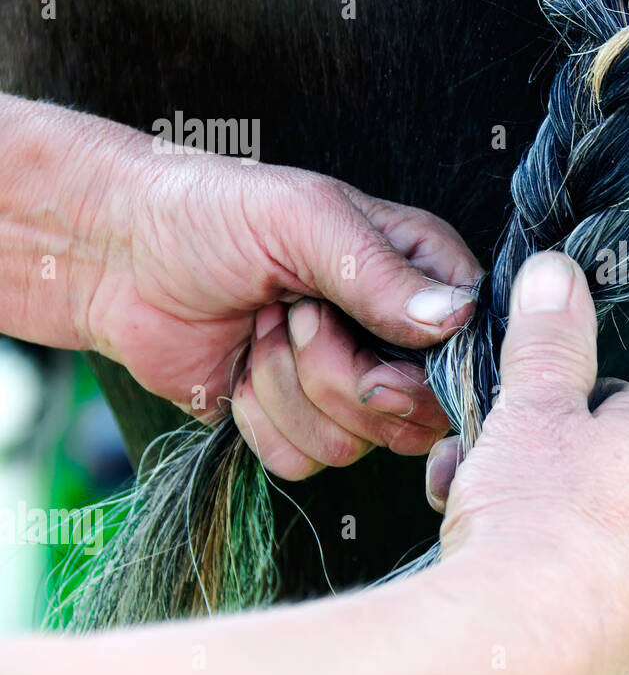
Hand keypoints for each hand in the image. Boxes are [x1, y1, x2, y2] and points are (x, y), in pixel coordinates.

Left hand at [79, 134, 481, 478]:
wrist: (117, 256)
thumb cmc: (211, 213)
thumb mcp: (305, 220)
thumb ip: (381, 273)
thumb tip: (453, 320)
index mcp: (420, 277)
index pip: (465, 355)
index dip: (420, 372)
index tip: (365, 341)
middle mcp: (395, 338)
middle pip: (414, 414)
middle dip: (337, 375)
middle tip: (295, 317)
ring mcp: (348, 385)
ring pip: (354, 442)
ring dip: (287, 390)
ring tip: (261, 330)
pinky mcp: (296, 422)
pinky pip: (303, 461)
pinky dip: (259, 419)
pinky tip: (241, 368)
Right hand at [427, 252, 628, 674]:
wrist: (520, 652)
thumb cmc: (532, 525)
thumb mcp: (531, 407)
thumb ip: (548, 340)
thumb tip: (556, 273)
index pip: (614, 405)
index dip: (550, 410)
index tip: (512, 424)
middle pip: (597, 472)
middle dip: (535, 469)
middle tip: (484, 478)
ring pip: (590, 535)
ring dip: (536, 524)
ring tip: (482, 531)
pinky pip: (590, 597)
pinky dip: (551, 588)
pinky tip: (512, 586)